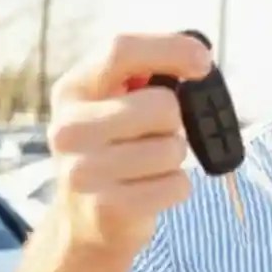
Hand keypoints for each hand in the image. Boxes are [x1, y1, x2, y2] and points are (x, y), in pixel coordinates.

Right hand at [45, 32, 212, 255]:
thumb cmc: (112, 148)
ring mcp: (85, 172)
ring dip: (173, 157)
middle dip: (173, 121)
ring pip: (173, 149)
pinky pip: (177, 185)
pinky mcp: (108, 209)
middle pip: (162, 105)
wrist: (83, 222)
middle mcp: (69, 129)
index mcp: (72, 91)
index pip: (121, 50)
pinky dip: (175, 187)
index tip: (203, 62)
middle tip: (156, 134)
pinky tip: (149, 190)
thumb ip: (146, 73)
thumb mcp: (112, 103)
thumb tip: (198, 57)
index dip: (170, 49)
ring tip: (147, 165)